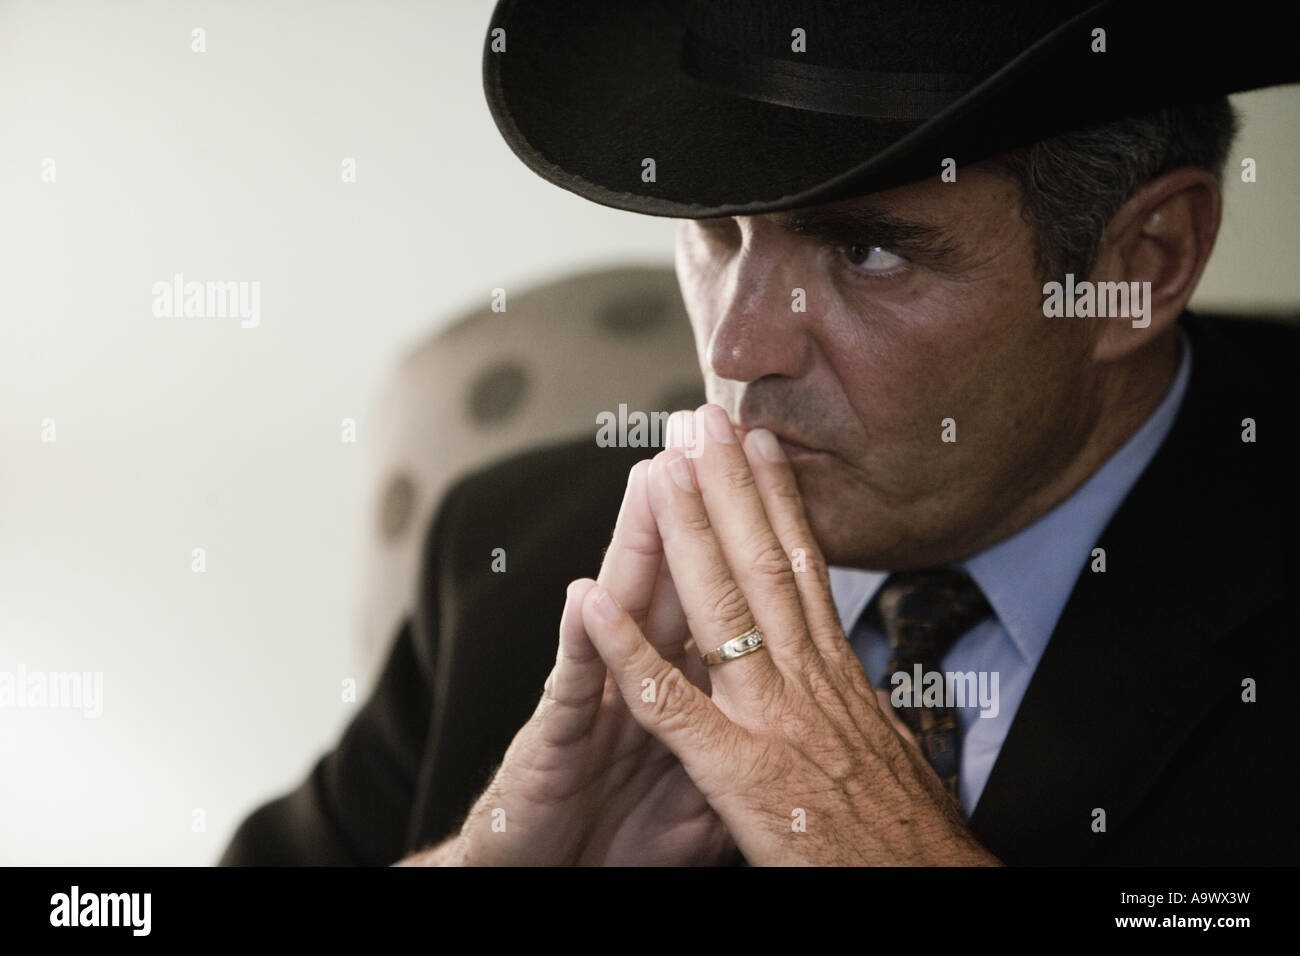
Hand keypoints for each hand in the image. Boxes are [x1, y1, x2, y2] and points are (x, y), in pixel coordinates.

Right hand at [437, 438, 734, 865]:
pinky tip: (587, 599)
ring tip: (653, 477)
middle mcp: (633, 679)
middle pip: (672, 579)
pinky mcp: (553, 745)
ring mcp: (591, 705)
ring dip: (637, 544)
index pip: (716, 597)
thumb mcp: (693, 795)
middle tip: (716, 434)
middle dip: (699, 506)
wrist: (538, 875)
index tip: (772, 476)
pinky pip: (575, 692)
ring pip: (620, 613)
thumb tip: (779, 720)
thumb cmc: (610, 836)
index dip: (745, 538)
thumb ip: (727, 747)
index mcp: (678, 688)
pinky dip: (585, 646)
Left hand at [575, 404, 1001, 865]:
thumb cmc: (906, 834)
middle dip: (731, 486)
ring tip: (661, 468)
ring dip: (687, 533)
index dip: (778, 502)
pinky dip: (627, 649)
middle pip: (764, 564)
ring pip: (723, 607)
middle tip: (702, 420)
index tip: (759, 446)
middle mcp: (810, 680)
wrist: (925, 889)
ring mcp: (773, 720)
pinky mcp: (738, 770)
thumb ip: (860, 709)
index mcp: (839, 675)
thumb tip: (861, 683)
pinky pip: (668, 703)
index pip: (804, 569)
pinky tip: (591, 602)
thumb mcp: (887, 752)